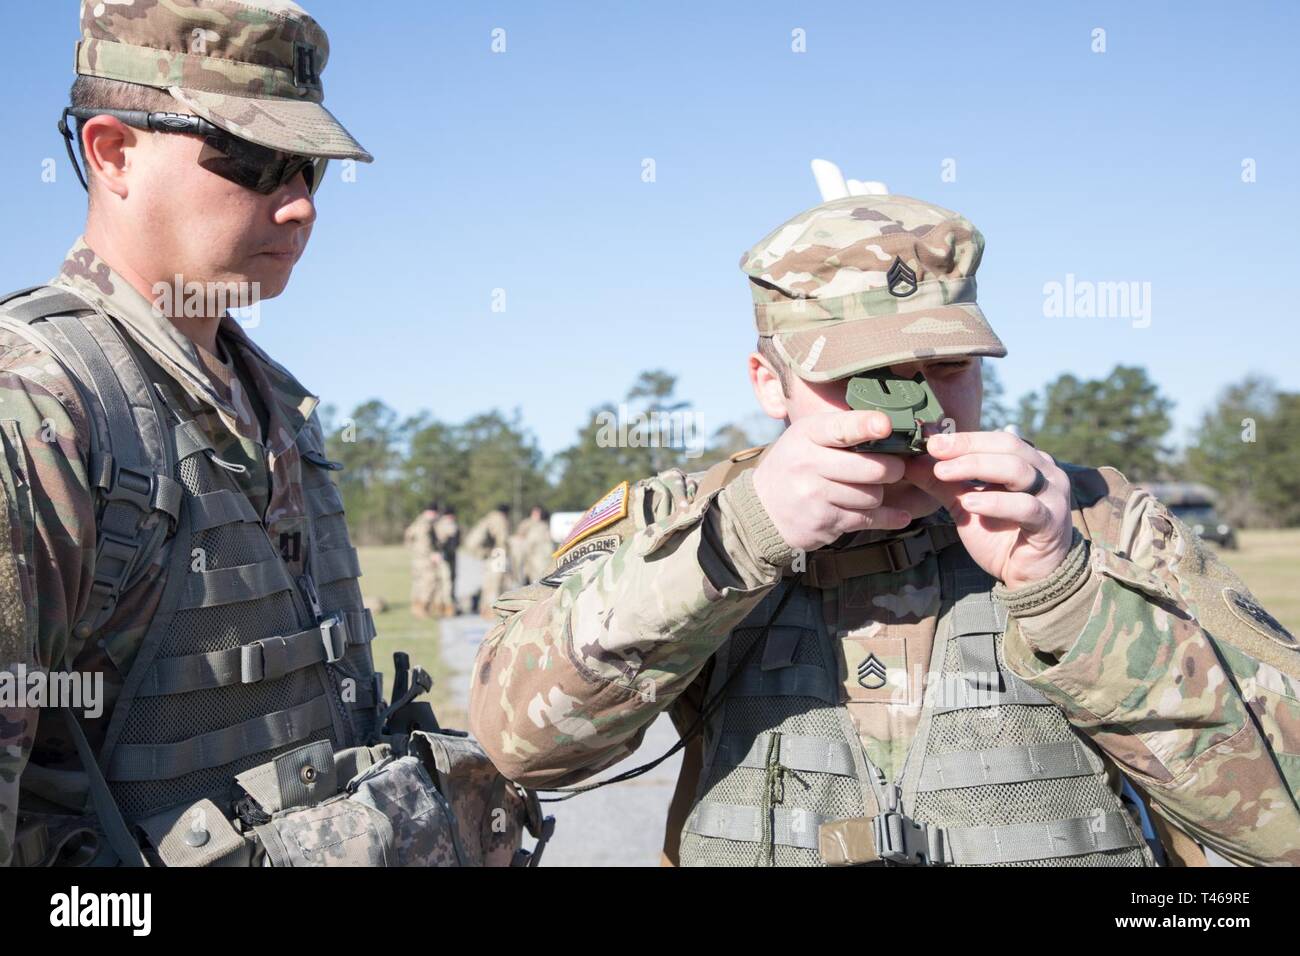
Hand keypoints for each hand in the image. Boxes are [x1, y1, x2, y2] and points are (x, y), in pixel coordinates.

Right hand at [752, 410, 911, 553]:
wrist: (763, 508)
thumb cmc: (795, 465)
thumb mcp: (806, 437)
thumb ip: (842, 429)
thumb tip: (890, 428)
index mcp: (806, 435)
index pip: (840, 429)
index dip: (865, 425)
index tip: (885, 425)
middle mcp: (808, 464)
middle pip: (872, 468)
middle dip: (893, 468)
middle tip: (895, 467)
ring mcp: (814, 496)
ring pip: (873, 495)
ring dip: (879, 493)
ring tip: (869, 489)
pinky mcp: (824, 523)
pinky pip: (869, 519)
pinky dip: (888, 517)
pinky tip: (899, 515)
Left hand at [903, 431, 1072, 588]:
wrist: (1028, 577)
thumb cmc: (1001, 536)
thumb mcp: (966, 505)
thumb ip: (943, 483)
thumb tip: (910, 462)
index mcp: (1028, 462)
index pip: (997, 439)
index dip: (964, 438)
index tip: (931, 442)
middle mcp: (1046, 473)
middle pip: (1008, 446)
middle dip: (968, 446)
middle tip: (935, 450)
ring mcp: (1053, 496)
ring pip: (1018, 470)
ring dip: (977, 467)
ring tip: (943, 473)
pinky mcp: (1052, 523)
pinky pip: (1026, 507)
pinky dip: (996, 503)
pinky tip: (970, 503)